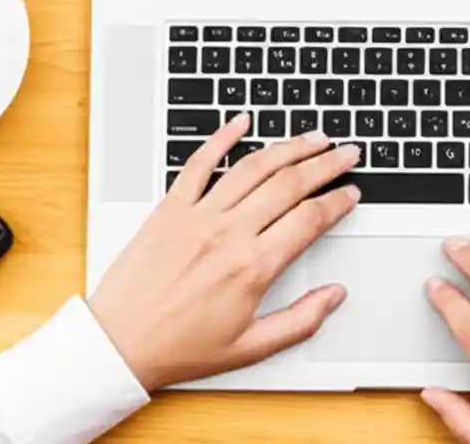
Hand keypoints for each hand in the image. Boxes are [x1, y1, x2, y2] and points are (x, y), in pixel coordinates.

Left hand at [88, 114, 361, 390]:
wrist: (118, 344)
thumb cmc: (179, 348)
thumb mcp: (250, 347)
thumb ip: (300, 320)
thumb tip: (334, 295)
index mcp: (253, 268)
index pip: (310, 220)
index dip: (338, 202)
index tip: (351, 193)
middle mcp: (228, 234)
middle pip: (289, 184)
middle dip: (325, 164)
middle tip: (347, 153)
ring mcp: (198, 216)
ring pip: (253, 167)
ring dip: (288, 147)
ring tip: (312, 138)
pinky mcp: (169, 208)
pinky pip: (199, 163)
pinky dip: (221, 138)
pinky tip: (240, 122)